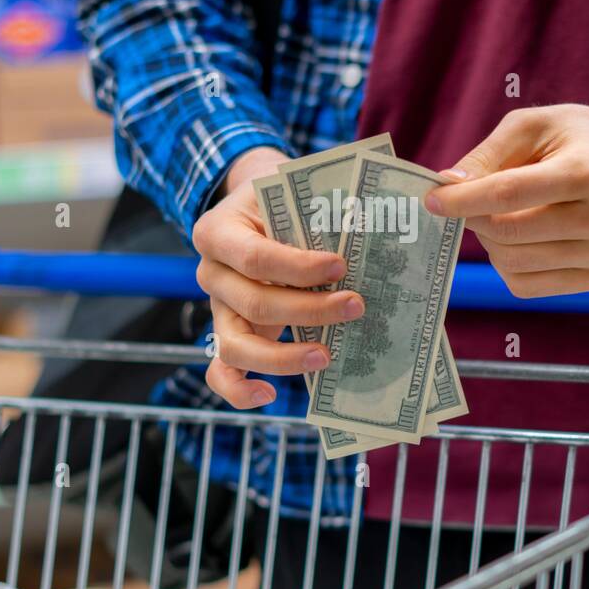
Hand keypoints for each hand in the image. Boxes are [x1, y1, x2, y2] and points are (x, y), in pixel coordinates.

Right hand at [193, 147, 365, 408]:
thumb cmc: (281, 199)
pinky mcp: (228, 333)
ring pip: (236, 346)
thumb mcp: (292, 192)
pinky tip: (269, 396)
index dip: (298, 268)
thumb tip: (378, 221)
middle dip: (310, 310)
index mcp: (217, 231)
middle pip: (254, 304)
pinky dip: (239, 390)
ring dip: (285, 356)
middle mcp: (210, 273)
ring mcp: (217, 308)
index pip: (255, 258)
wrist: (257, 207)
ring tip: (328, 355)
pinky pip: (221, 371)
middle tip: (356, 306)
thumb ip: (319, 207)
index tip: (340, 266)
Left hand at [425, 102, 588, 297]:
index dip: (464, 200)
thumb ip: (487, 154)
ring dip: (490, 240)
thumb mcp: (532, 124)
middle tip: (470, 200)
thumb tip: (447, 186)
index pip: (510, 195)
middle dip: (474, 217)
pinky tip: (520, 235)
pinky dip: (507, 262)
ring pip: (512, 263)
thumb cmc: (575, 137)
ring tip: (502, 213)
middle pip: (508, 232)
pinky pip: (525, 284)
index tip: (431, 199)